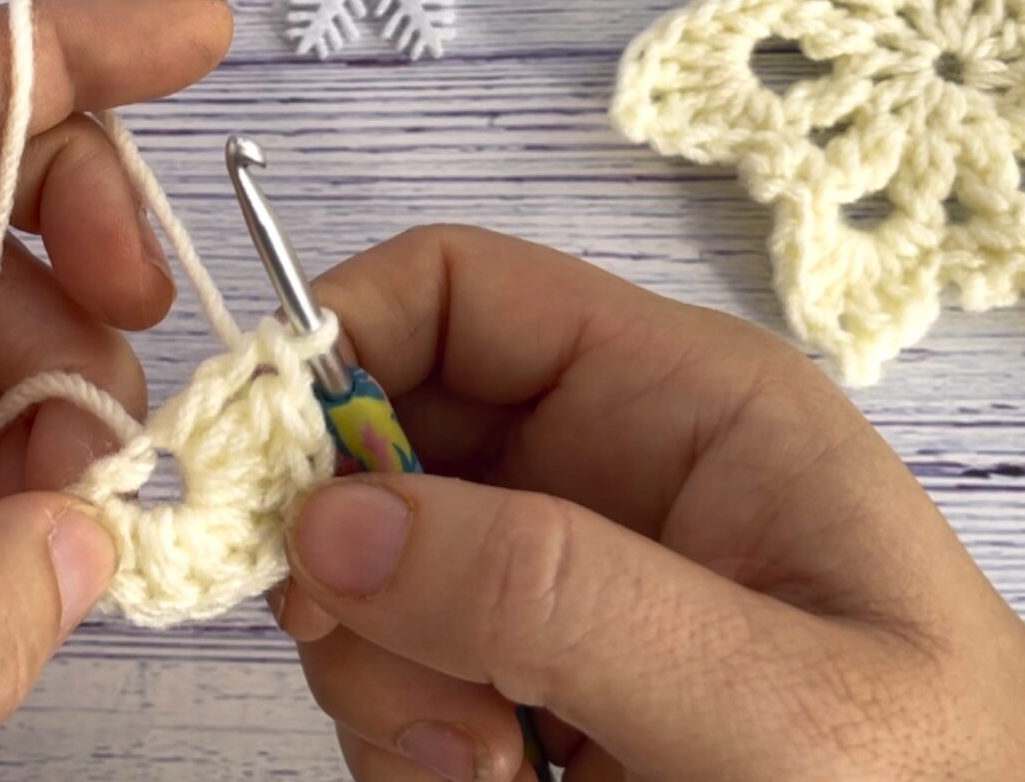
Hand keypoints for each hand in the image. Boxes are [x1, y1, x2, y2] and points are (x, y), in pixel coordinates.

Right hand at [275, 226, 1024, 780]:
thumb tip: (332, 524)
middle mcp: (600, 472)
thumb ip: (556, 597)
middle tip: (399, 675)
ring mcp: (556, 586)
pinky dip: (406, 744)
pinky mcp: (528, 686)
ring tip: (489, 769)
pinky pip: (391, 681)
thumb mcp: (770, 695)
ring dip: (381, 677)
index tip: (254, 466)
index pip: (456, 291)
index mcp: (679, 400)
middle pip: (377, 445)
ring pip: (366, 580)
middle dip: (351, 562)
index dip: (333, 340)